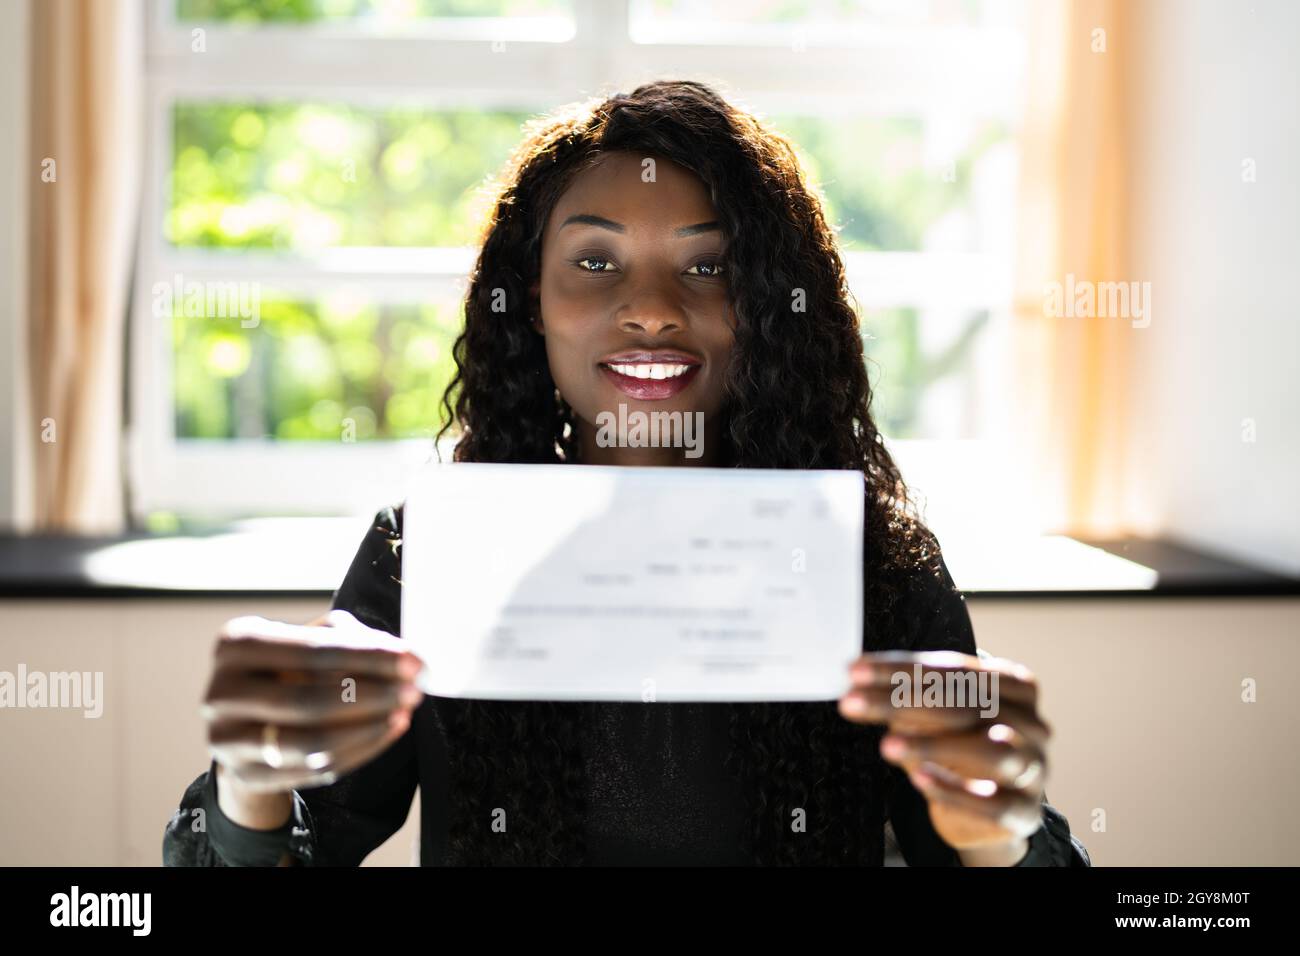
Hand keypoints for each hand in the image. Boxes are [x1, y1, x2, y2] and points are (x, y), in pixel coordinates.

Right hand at [201, 610, 424, 795]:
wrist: (249, 720)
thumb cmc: (289, 668)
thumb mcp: (309, 639)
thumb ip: (348, 639)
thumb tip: (399, 654)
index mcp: (236, 643)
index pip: (312, 651)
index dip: (368, 657)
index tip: (413, 661)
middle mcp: (220, 692)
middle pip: (308, 700)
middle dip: (372, 696)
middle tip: (414, 691)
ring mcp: (226, 739)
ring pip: (311, 742)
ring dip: (368, 728)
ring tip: (403, 713)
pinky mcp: (245, 775)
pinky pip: (314, 770)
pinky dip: (359, 751)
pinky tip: (387, 733)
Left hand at [838, 650, 1049, 864]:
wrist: (990, 810)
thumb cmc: (960, 747)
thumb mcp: (937, 716)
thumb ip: (910, 695)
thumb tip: (858, 677)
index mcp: (1016, 687)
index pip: (957, 669)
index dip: (902, 669)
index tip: (855, 671)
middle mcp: (1032, 723)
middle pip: (969, 704)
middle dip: (904, 700)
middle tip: (852, 701)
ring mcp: (1034, 768)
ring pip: (991, 750)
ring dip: (933, 745)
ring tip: (886, 746)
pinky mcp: (1026, 811)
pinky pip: (992, 802)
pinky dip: (954, 789)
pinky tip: (919, 779)